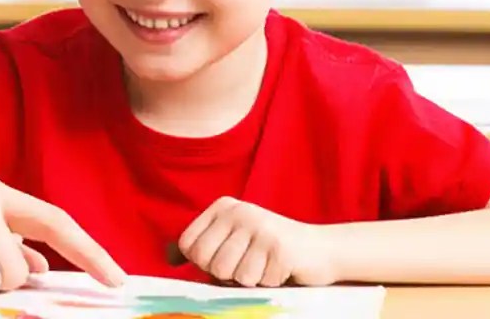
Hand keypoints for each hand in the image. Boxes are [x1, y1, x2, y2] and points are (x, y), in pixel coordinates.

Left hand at [178, 197, 335, 287]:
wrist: (321, 249)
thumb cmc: (269, 249)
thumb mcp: (233, 239)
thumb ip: (203, 246)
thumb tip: (168, 257)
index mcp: (223, 207)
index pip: (188, 244)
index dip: (203, 262)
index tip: (226, 256)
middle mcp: (240, 212)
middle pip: (208, 261)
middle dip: (225, 273)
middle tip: (247, 263)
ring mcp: (261, 228)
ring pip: (230, 273)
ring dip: (248, 279)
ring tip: (264, 265)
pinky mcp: (280, 249)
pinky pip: (256, 281)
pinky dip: (267, 282)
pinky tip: (280, 268)